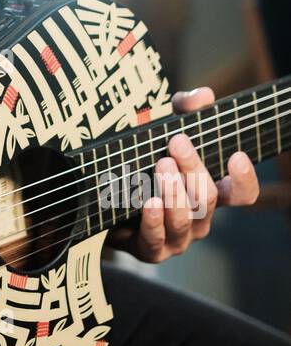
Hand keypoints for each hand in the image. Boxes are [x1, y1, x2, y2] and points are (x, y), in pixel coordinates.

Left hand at [106, 86, 259, 262]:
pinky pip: (157, 240)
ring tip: (161, 165)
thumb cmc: (141, 160)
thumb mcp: (161, 129)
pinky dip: (154, 221)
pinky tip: (150, 202)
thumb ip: (184, 111)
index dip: (245, 179)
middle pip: (208, 197)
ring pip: (185, 220)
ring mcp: (176, 237)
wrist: (101, 194)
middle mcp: (199, 218)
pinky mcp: (150, 249)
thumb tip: (203, 95)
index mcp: (208, 193)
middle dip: (193, 168)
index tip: (236, 155)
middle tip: (176, 142)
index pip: (241, 194)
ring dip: (174, 192)